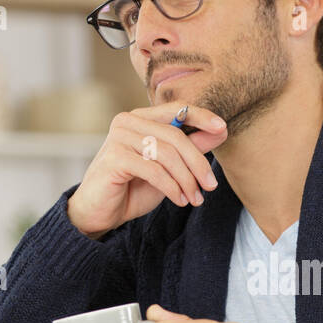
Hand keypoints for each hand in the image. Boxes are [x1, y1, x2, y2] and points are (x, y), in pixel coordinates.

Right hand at [67, 102, 228, 238]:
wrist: (100, 212)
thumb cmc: (133, 187)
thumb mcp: (170, 167)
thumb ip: (191, 147)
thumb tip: (221, 130)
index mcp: (141, 118)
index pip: (176, 109)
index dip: (201, 116)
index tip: (222, 128)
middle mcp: (127, 121)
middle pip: (175, 136)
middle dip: (198, 163)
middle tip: (211, 186)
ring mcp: (119, 138)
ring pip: (167, 154)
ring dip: (186, 180)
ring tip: (195, 199)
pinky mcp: (115, 158)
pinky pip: (154, 170)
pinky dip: (171, 187)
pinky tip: (179, 200)